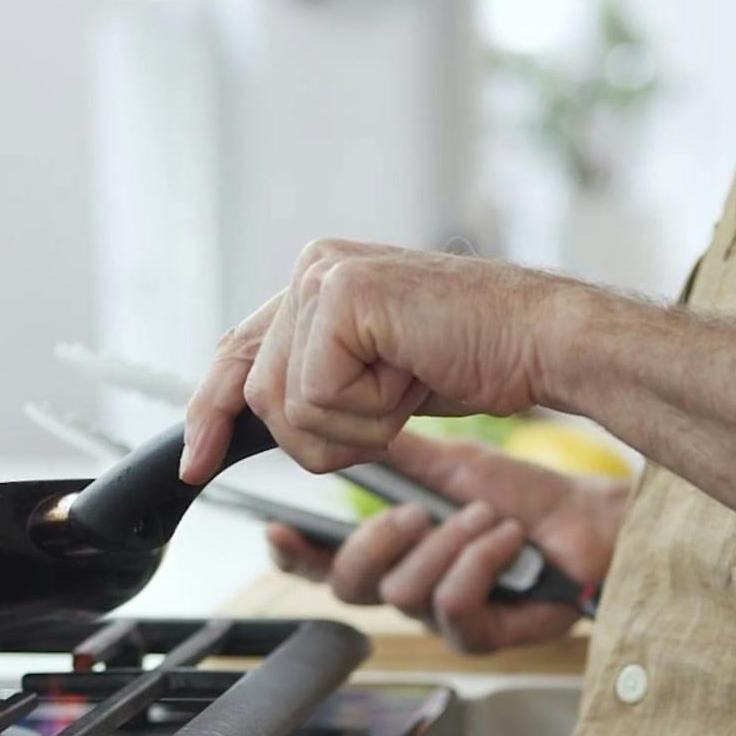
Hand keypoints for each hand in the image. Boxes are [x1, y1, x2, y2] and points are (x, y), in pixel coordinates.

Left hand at [183, 244, 565, 482]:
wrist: (539, 341)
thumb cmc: (478, 358)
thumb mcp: (379, 376)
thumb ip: (320, 379)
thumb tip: (253, 415)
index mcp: (317, 283)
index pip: (237, 354)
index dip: (211, 413)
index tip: (196, 466)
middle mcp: (311, 269)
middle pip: (259, 393)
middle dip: (318, 435)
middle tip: (389, 413)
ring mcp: (323, 276)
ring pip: (285, 403)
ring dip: (353, 426)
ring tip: (407, 387)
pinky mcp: (342, 295)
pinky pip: (318, 396)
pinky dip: (371, 412)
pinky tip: (412, 378)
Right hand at [258, 427, 628, 655]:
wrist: (588, 520)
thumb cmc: (522, 498)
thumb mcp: (450, 467)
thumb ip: (395, 458)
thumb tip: (341, 427)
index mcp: (394, 553)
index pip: (324, 565)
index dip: (294, 556)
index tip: (276, 529)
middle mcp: (409, 589)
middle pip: (350, 589)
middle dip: (373, 543)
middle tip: (413, 511)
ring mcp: (442, 619)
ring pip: (404, 594)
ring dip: (447, 544)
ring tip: (486, 515)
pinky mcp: (481, 637)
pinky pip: (453, 608)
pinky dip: (479, 563)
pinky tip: (507, 539)